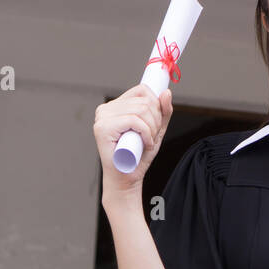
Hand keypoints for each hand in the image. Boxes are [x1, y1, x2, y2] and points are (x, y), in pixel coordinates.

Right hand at [93, 84, 172, 201]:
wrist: (127, 177)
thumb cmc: (139, 154)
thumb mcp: (156, 129)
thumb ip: (163, 111)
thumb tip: (166, 92)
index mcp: (115, 106)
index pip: (142, 90)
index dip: (156, 105)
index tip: (156, 123)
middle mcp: (105, 109)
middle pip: (145, 101)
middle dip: (156, 120)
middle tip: (152, 137)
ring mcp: (102, 117)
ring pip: (141, 110)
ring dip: (152, 128)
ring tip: (148, 141)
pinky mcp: (102, 128)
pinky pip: (134, 120)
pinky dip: (146, 133)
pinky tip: (145, 144)